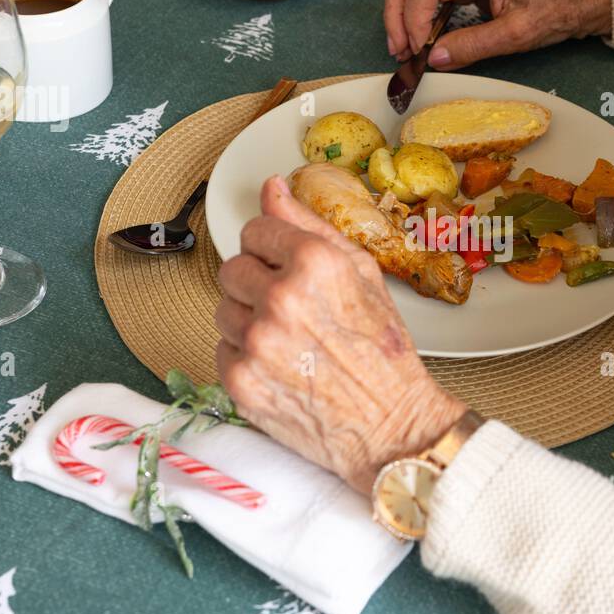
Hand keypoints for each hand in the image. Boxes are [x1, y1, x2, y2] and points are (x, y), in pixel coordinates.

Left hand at [215, 176, 467, 494]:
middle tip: (293, 311)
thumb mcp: (362, 273)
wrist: (391, 426)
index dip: (272, 249)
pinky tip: (280, 367)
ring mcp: (256, 341)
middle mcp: (281, 297)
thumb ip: (311, 226)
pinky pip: (222, 349)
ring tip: (289, 342)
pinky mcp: (240, 380)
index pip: (255, 230)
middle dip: (257, 284)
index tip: (287, 268)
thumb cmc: (383, 353)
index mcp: (314, 262)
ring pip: (222, 309)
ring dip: (248, 320)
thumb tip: (271, 187)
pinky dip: (245, 357)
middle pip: (232, 268)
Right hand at [384, 0, 612, 69]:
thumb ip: (473, 46)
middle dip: (397, 12)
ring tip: (404, 46)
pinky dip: (415, 8)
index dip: (412, 18)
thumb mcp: (517, 35)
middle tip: (400, 50)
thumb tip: (433, 58)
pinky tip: (419, 35)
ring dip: (401, 9)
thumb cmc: (556, 9)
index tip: (416, 50)